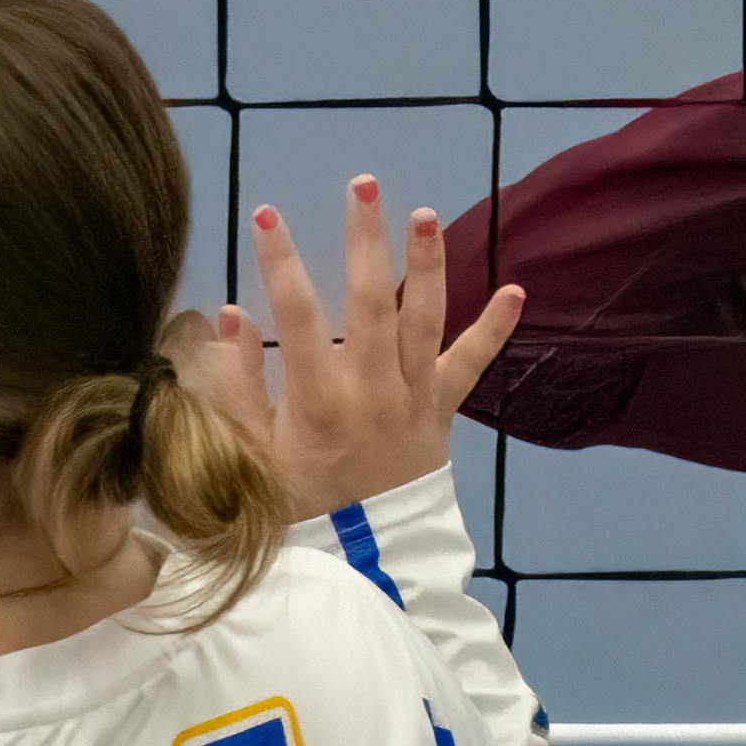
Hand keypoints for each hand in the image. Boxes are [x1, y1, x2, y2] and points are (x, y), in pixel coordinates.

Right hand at [203, 181, 521, 513]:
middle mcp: (370, 390)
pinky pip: (471, 365)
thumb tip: (227, 316)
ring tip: (426, 215)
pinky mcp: (441, 412)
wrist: (365, 562)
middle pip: (369, 301)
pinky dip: (495, 329)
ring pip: (423, 320)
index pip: (296, 316)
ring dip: (425, 265)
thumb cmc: (298, 505)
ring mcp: (412, 398)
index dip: (280, 263)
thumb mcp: (251, 454)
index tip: (268, 213)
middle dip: (365, 239)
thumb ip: (238, 385)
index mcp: (317, 400)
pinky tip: (519, 290)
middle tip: (363, 184)